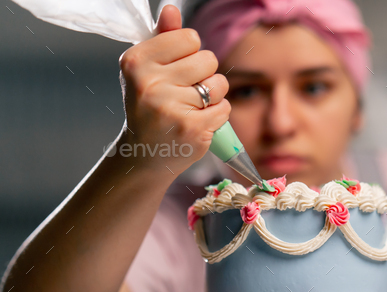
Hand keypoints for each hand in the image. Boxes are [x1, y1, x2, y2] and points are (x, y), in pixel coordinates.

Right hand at [117, 4, 229, 175]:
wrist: (144, 155)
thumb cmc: (149, 107)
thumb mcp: (148, 71)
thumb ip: (163, 39)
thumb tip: (171, 9)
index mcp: (136, 62)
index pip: (189, 38)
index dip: (190, 54)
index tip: (175, 71)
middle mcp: (150, 83)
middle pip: (208, 59)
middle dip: (204, 75)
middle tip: (185, 93)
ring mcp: (171, 107)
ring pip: (219, 84)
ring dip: (213, 95)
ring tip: (192, 107)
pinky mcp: (191, 128)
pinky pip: (224, 108)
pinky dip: (217, 115)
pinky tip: (198, 122)